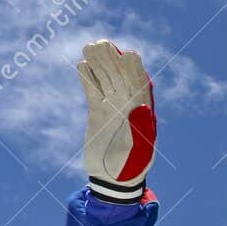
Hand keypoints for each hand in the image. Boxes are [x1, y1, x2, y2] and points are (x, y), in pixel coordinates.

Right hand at [78, 39, 155, 202]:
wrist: (112, 181)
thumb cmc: (130, 170)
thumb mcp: (138, 152)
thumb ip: (140, 130)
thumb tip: (142, 107)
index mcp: (143, 114)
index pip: (140, 86)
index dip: (135, 70)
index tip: (129, 54)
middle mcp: (129, 108)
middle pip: (121, 79)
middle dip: (113, 61)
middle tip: (102, 43)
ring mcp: (112, 109)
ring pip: (106, 81)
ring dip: (99, 64)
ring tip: (90, 46)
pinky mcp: (97, 113)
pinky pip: (93, 92)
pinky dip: (88, 79)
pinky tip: (83, 65)